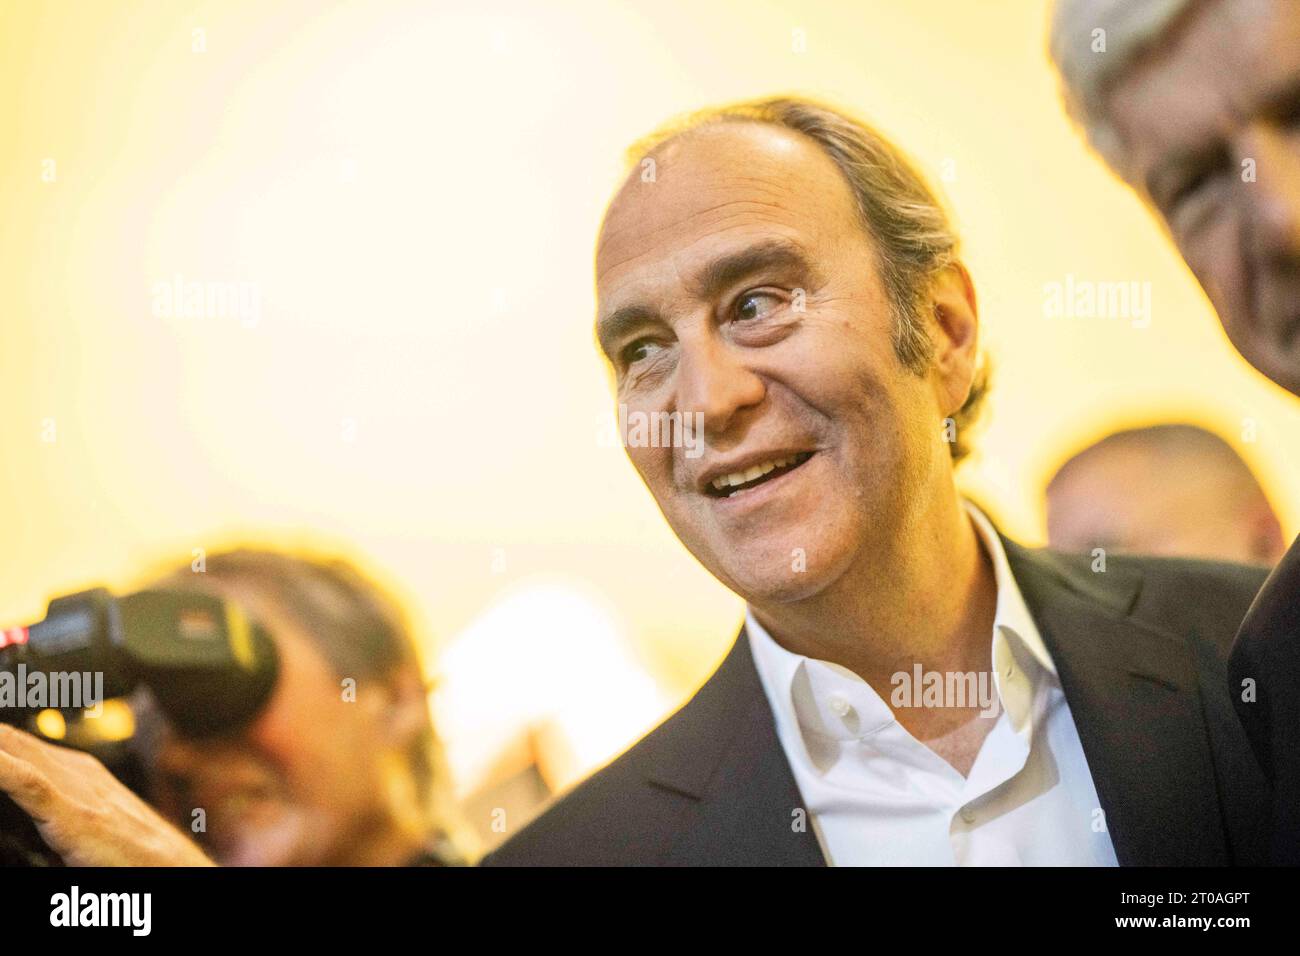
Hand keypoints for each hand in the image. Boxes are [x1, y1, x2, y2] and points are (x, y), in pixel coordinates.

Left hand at [0, 724, 215, 865]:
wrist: (173, 869)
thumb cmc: (129, 855)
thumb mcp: (80, 825)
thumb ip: (47, 811)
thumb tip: (19, 810)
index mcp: (70, 770)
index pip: (9, 743)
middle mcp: (72, 769)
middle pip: (6, 737)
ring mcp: (74, 787)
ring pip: (10, 750)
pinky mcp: (75, 815)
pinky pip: (26, 781)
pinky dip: (1, 763)